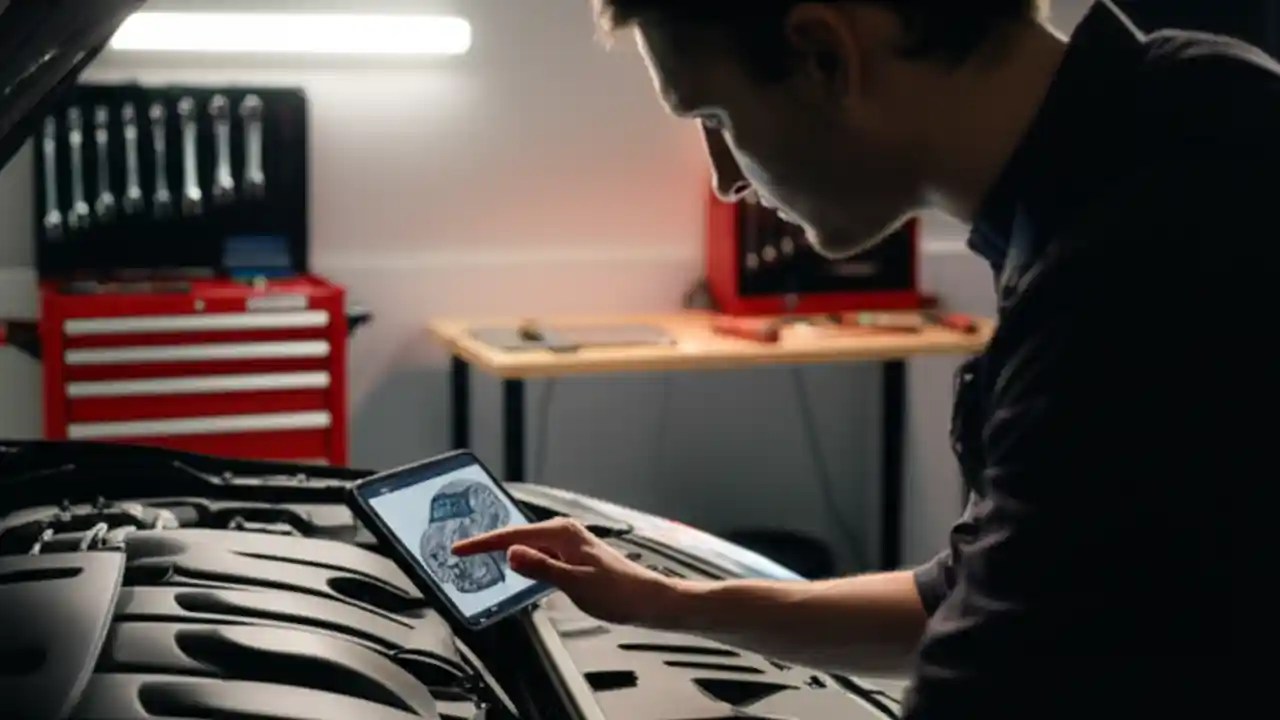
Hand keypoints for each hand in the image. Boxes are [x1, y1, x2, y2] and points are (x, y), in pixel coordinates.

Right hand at [452, 517, 676, 625]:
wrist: (649, 600)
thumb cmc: (619, 592)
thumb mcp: (574, 583)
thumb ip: (540, 568)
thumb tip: (510, 553)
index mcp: (562, 534)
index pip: (512, 537)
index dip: (482, 544)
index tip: (459, 549)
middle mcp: (564, 533)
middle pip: (516, 536)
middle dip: (488, 543)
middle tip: (459, 551)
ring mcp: (569, 544)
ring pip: (527, 546)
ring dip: (504, 552)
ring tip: (477, 558)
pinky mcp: (573, 556)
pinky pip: (539, 554)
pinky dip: (522, 561)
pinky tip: (514, 568)